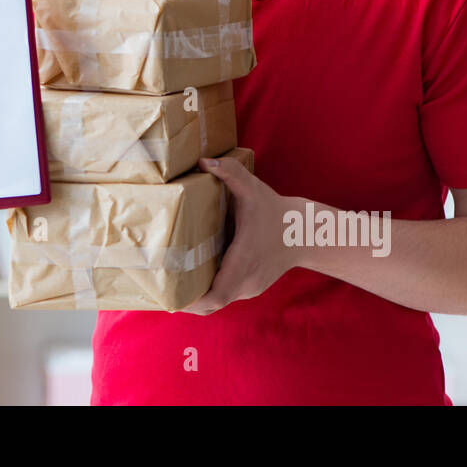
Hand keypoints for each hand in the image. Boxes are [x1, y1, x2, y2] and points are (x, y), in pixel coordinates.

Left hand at [182, 154, 300, 314]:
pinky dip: (209, 292)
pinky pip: (226, 295)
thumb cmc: (275, 211)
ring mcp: (250, 287)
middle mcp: (246, 281)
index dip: (193, 302)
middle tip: (161, 288)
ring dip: (197, 297)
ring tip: (172, 284)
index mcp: (243, 262)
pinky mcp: (251, 286)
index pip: (216, 296)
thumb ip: (230, 173)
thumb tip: (204, 161)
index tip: (172, 298)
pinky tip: (193, 278)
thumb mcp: (253, 189)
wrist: (305, 232)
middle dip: (186, 301)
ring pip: (218, 301)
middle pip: (211, 304)